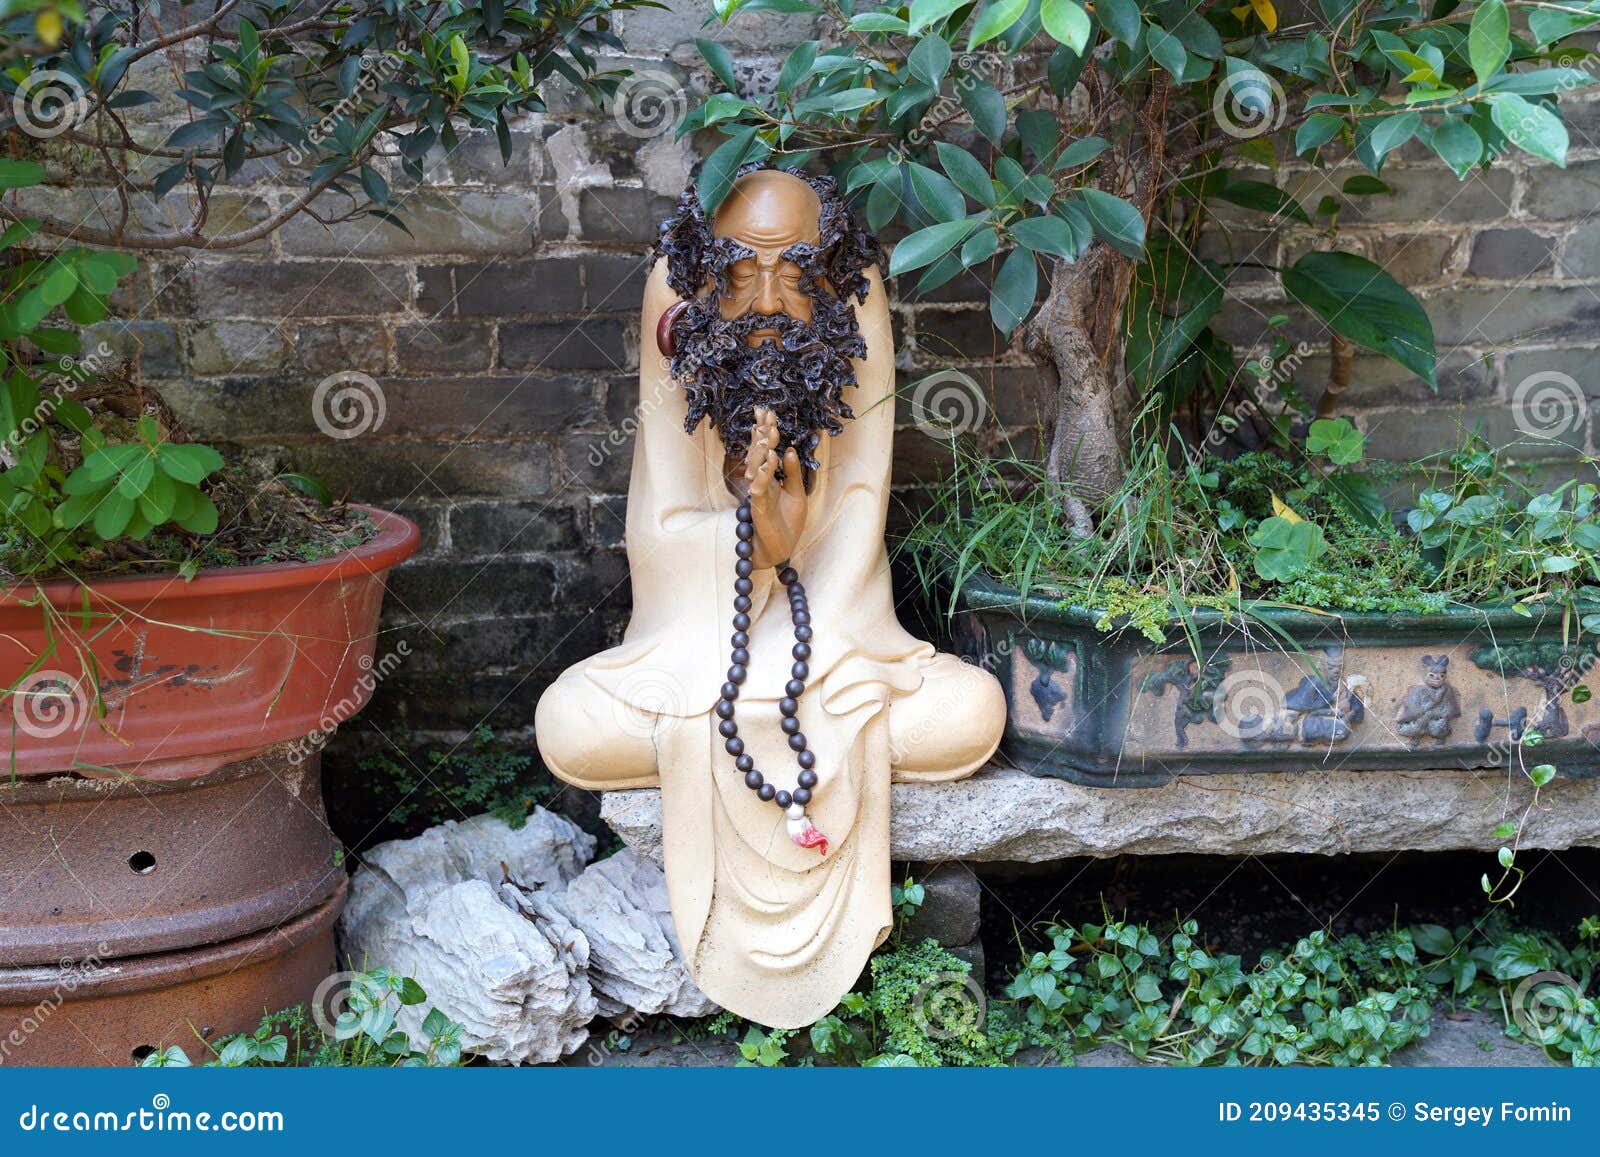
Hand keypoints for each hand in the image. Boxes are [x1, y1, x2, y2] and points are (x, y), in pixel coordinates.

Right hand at [743, 406, 805, 569]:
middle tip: (764, 413)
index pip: (765, 449)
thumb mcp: (797, 493)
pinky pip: (759, 489)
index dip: (765, 431)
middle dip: (760, 433)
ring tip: (769, 434)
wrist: (781, 549)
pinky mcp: (759, 508)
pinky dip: (764, 475)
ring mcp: (758, 494)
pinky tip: (770, 461)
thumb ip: (793, 473)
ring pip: (755, 468)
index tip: (766, 411)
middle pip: (757, 453)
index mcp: (770, 477)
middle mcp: (760, 482)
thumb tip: (790, 450)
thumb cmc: (787, 522)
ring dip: (761, 450)